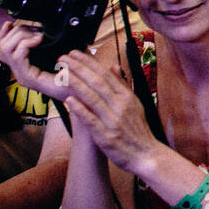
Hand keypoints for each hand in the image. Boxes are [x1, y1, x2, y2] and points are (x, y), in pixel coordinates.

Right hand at [0, 19, 72, 101]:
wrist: (83, 87)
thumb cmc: (74, 70)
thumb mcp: (60, 50)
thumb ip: (48, 40)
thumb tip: (40, 27)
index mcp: (24, 65)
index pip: (2, 48)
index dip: (4, 33)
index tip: (12, 22)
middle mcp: (20, 71)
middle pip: (2, 46)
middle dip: (17, 31)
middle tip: (36, 30)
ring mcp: (22, 75)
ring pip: (5, 49)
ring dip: (21, 36)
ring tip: (38, 35)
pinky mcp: (27, 78)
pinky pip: (17, 56)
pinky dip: (26, 43)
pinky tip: (38, 40)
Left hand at [56, 50, 159, 175]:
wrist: (146, 155)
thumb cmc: (138, 130)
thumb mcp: (135, 104)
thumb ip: (122, 86)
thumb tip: (113, 67)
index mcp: (127, 97)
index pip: (106, 75)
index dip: (89, 63)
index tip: (75, 53)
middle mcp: (120, 106)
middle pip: (97, 83)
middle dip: (79, 68)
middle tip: (63, 57)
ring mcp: (113, 121)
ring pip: (93, 98)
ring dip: (76, 84)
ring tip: (62, 73)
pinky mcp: (106, 136)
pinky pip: (91, 120)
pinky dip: (80, 109)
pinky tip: (69, 100)